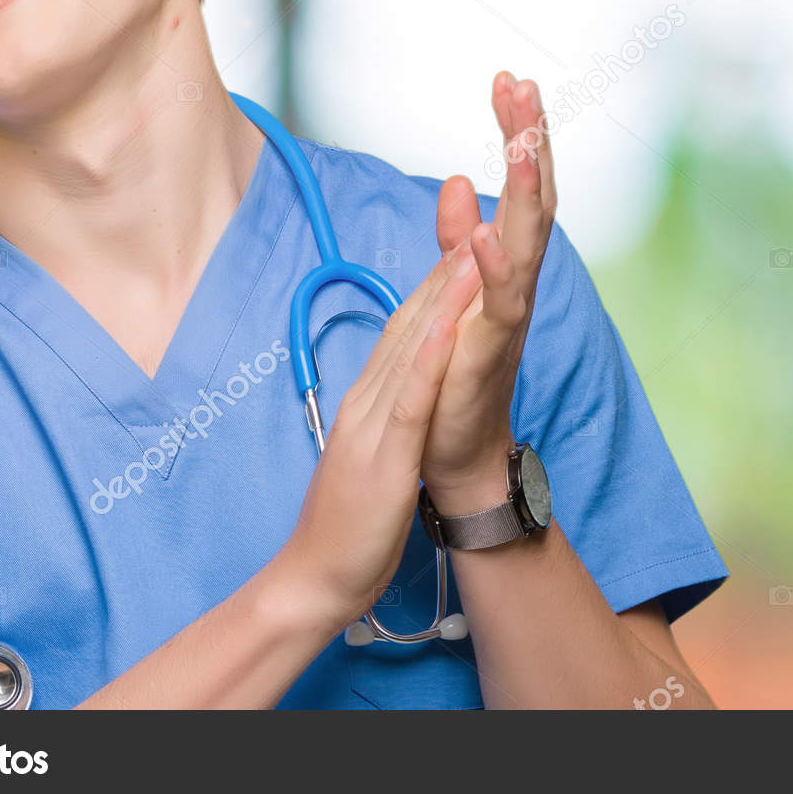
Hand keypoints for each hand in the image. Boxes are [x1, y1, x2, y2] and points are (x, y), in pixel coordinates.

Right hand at [276, 237, 482, 623]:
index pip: (407, 329)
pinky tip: (451, 327)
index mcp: (370, 399)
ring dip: (442, 297)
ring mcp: (373, 424)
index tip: (468, 239)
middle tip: (478, 215)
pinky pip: (409, 401)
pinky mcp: (384, 457)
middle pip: (410, 324)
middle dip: (446, 270)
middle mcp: (369, 399)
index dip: (438, 282)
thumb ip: (385, 414)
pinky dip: (430, 360)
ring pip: (411, 349)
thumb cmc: (348, 521)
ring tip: (474, 247)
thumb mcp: (373, 452)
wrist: (315, 577)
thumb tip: (404, 386)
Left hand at [420, 72, 557, 512]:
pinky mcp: (491, 350)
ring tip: (518, 137)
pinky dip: (493, 266)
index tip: (507, 80)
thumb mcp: (448, 290)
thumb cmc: (454, 371)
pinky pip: (501, 303)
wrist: (453, 449)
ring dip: (522, 188)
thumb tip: (453, 182)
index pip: (518, 185)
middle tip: (524, 84)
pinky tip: (483, 231)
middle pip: (532, 197)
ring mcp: (509, 313)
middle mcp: (518, 279)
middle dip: (530, 140)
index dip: (517, 133)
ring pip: (527, 240)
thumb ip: (454, 240)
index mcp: (506, 261)